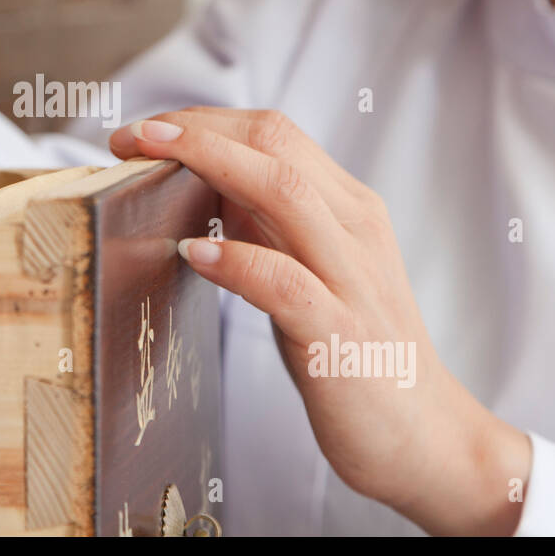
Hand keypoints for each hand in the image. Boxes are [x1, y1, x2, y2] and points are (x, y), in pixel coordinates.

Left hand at [110, 108, 532, 534]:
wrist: (425, 434)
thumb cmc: (354, 349)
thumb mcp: (313, 270)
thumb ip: (270, 225)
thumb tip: (205, 183)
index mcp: (349, 208)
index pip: (275, 134)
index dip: (205, 121)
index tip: (145, 129)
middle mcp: (355, 230)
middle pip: (275, 146)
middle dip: (196, 129)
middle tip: (129, 134)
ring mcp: (351, 279)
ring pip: (283, 193)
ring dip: (209, 164)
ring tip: (149, 159)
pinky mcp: (339, 334)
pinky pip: (284, 282)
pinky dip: (235, 260)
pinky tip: (192, 252)